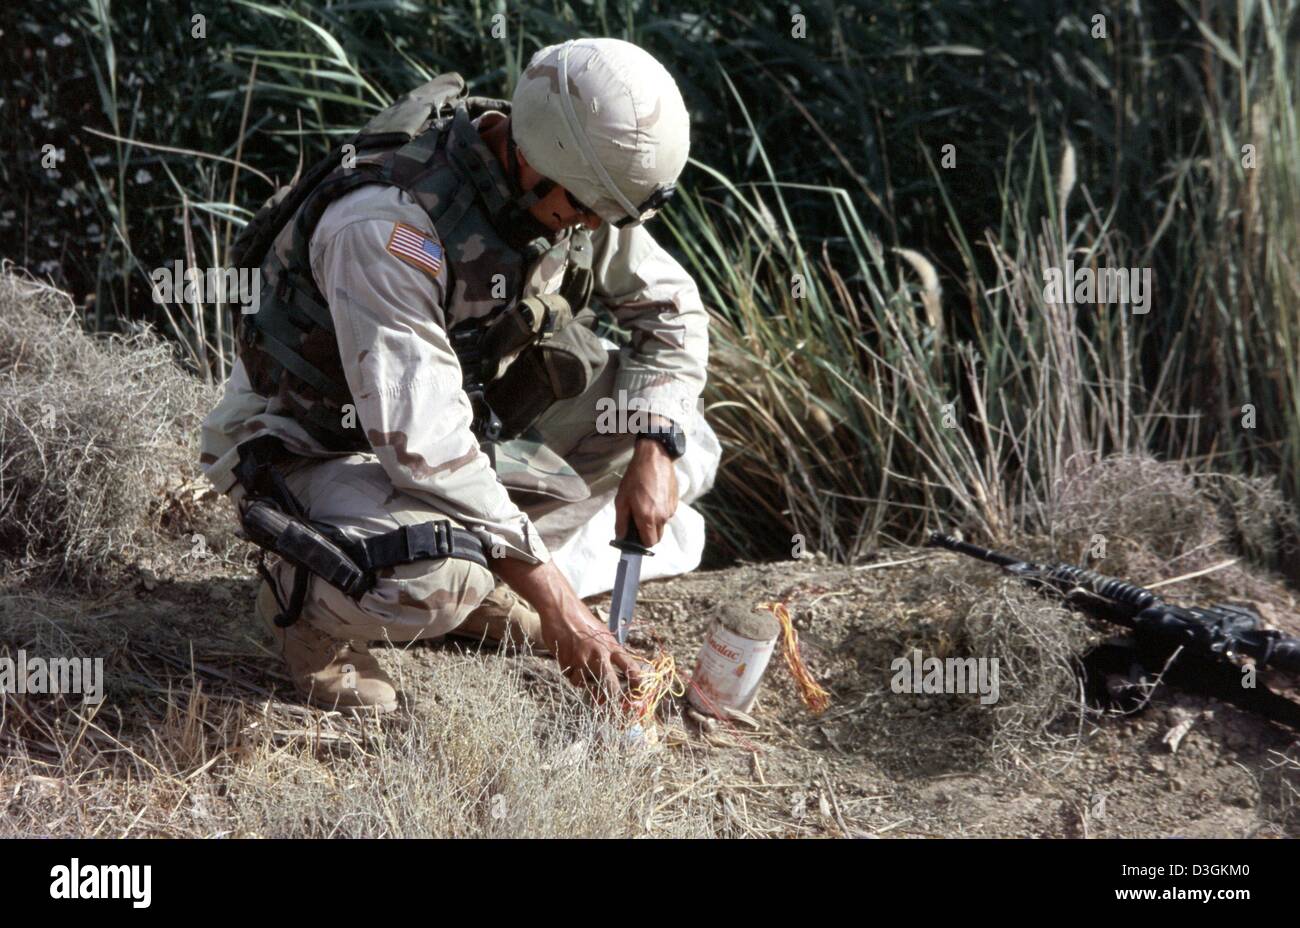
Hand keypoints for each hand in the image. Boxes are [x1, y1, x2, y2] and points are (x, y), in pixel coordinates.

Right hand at [493, 557, 646, 701]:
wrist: (562, 610)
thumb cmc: (583, 621)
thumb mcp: (603, 634)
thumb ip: (612, 652)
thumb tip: (622, 670)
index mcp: (612, 646)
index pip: (631, 668)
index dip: (638, 685)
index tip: (640, 697)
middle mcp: (600, 654)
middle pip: (611, 686)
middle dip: (612, 701)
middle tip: (612, 709)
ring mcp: (582, 659)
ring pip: (586, 686)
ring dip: (585, 685)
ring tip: (582, 672)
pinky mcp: (567, 661)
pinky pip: (571, 678)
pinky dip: (571, 675)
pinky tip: (569, 662)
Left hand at [614, 436, 678, 546]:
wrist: (654, 458)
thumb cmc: (635, 478)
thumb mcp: (621, 500)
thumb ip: (621, 522)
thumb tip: (621, 537)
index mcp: (648, 518)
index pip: (649, 543)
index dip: (640, 542)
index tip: (634, 536)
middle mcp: (663, 517)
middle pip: (657, 537)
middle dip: (647, 534)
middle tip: (637, 520)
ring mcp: (671, 509)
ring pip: (662, 525)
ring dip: (654, 521)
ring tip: (644, 503)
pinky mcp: (676, 502)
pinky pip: (667, 513)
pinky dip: (660, 511)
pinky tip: (653, 497)